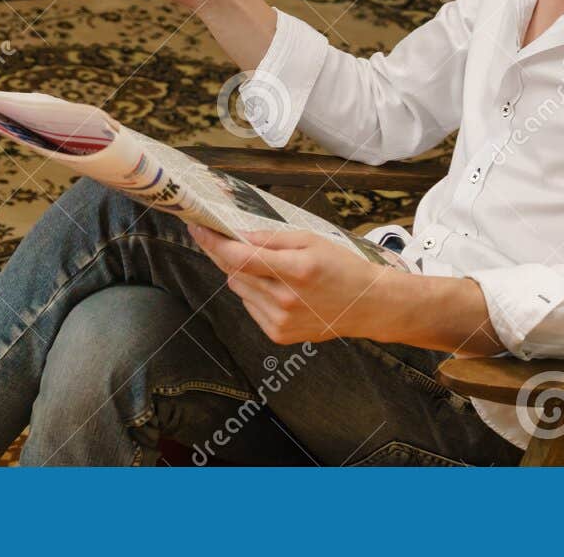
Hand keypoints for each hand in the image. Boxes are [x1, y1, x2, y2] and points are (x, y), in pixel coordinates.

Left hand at [189, 225, 390, 344]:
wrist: (366, 305)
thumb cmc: (341, 267)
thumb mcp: (311, 240)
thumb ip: (272, 239)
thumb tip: (239, 236)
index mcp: (296, 270)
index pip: (240, 257)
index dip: (213, 242)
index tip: (198, 229)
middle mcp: (285, 299)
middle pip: (235, 273)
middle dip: (229, 255)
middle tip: (231, 241)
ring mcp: (280, 321)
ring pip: (239, 290)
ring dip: (244, 276)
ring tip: (271, 270)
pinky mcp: (278, 335)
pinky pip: (251, 307)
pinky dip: (255, 294)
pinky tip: (278, 290)